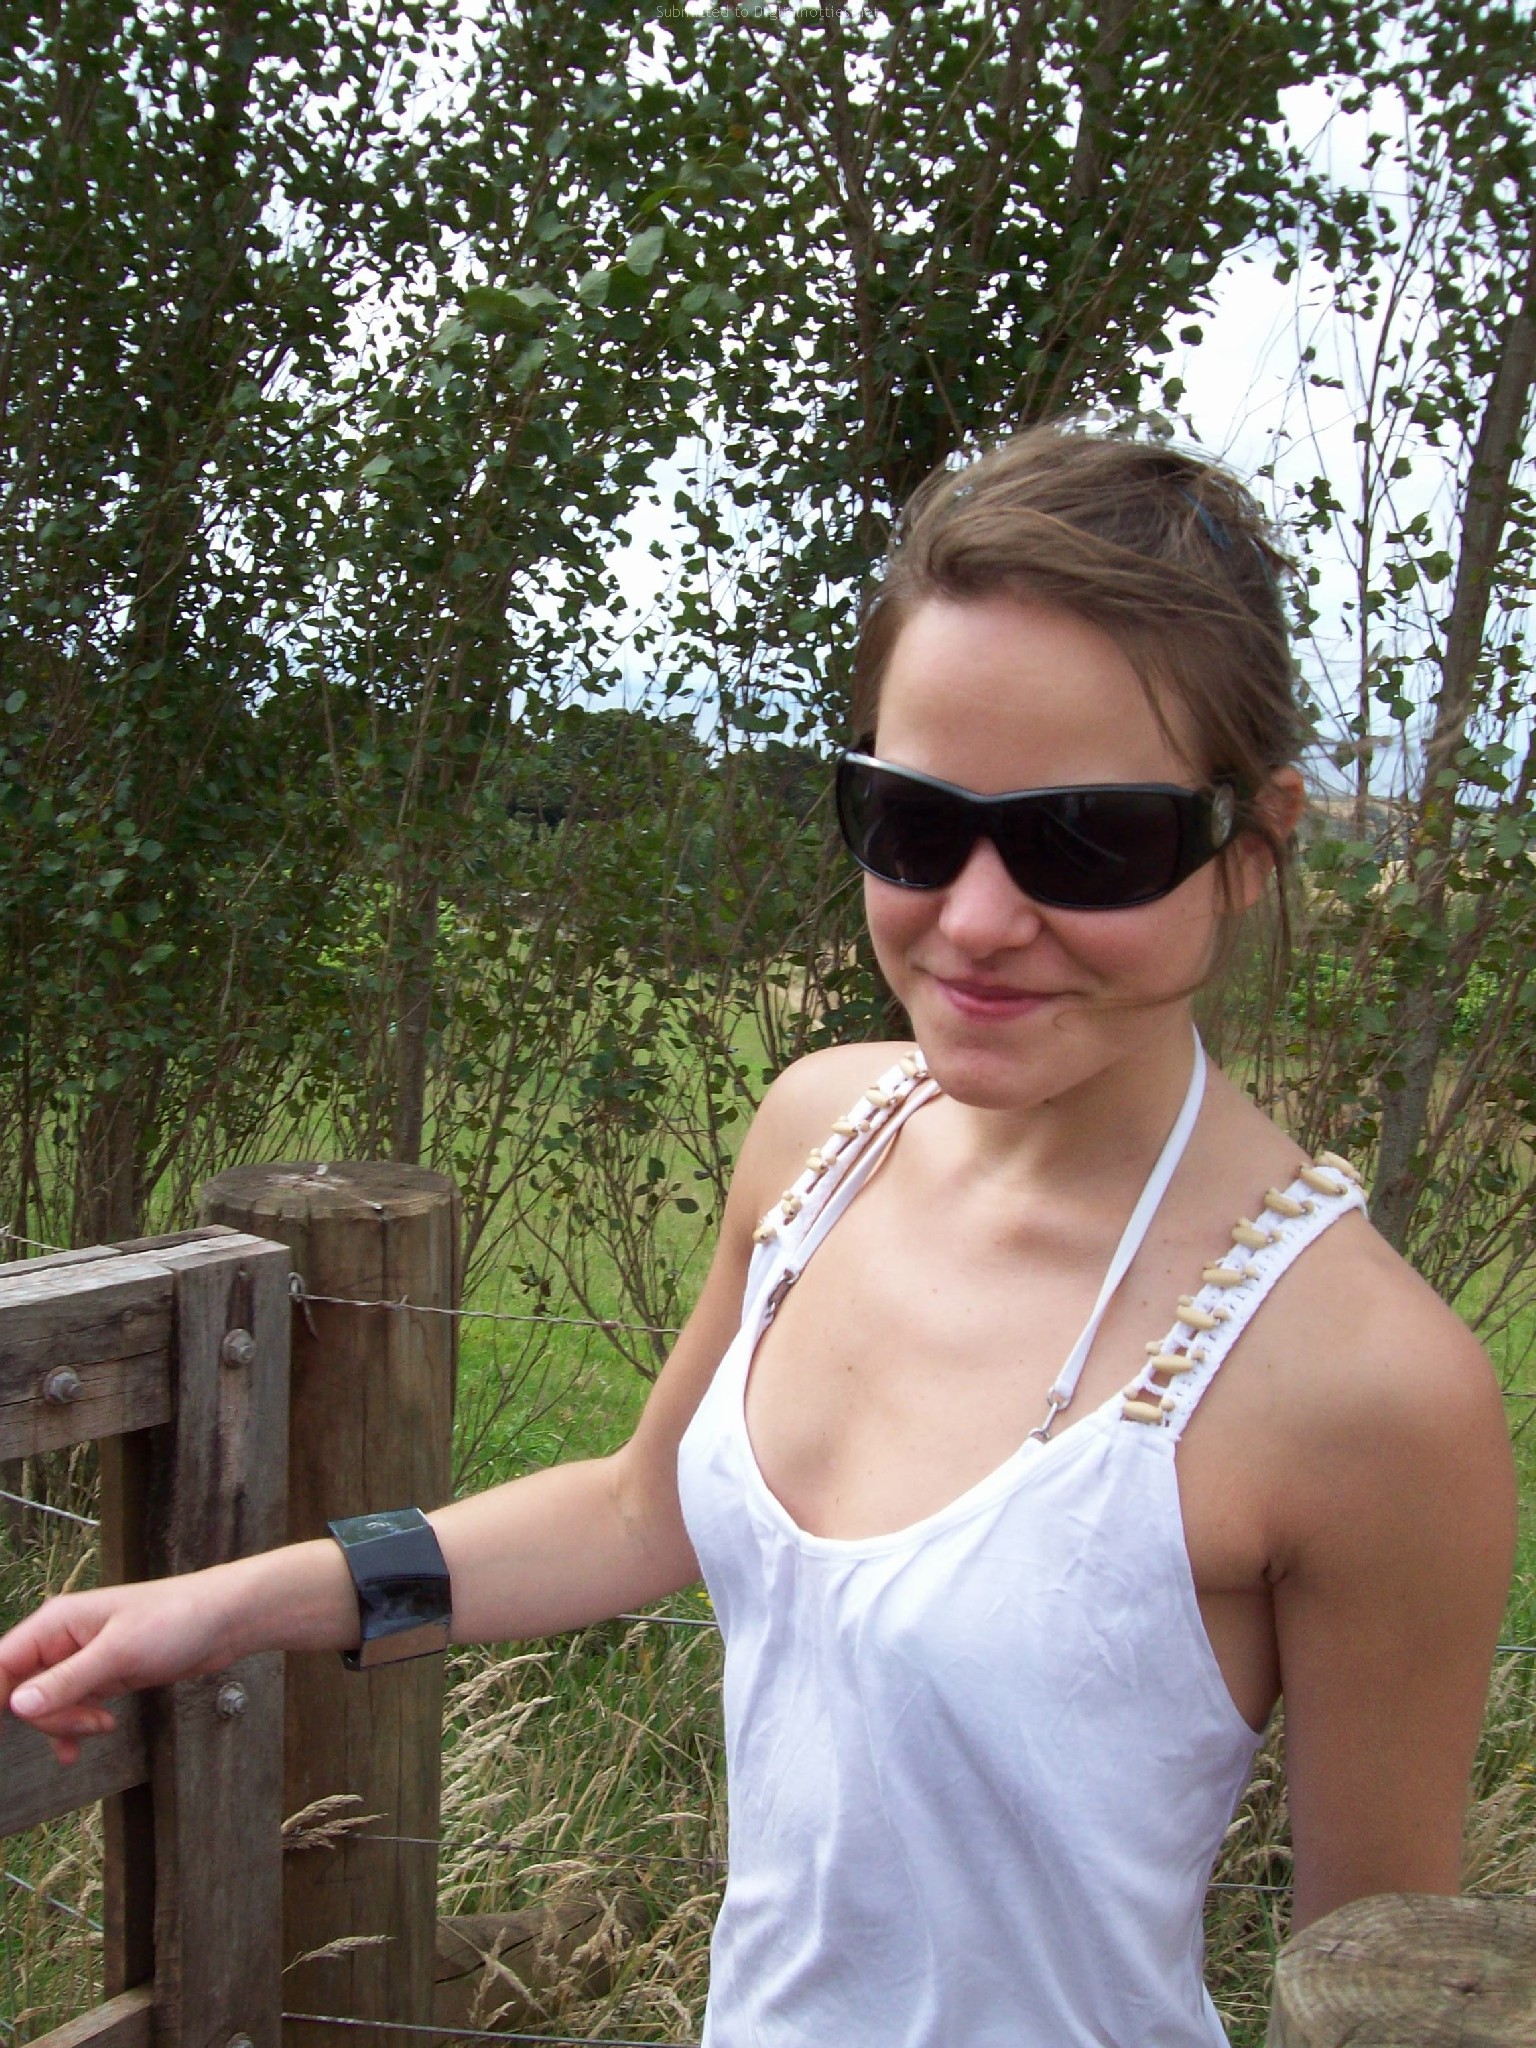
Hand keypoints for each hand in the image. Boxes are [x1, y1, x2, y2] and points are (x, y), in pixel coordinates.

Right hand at [0, 1575, 233, 1764]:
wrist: (223, 1622)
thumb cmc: (174, 1621)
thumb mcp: (119, 1652)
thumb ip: (68, 1680)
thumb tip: (18, 1705)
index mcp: (55, 1623)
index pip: (2, 1665)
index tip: (4, 1732)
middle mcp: (61, 1640)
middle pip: (23, 1692)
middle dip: (51, 1717)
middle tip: (90, 1721)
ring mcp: (81, 1660)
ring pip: (48, 1706)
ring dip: (70, 1724)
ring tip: (104, 1725)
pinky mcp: (101, 1676)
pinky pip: (71, 1709)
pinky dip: (77, 1727)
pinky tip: (88, 1741)